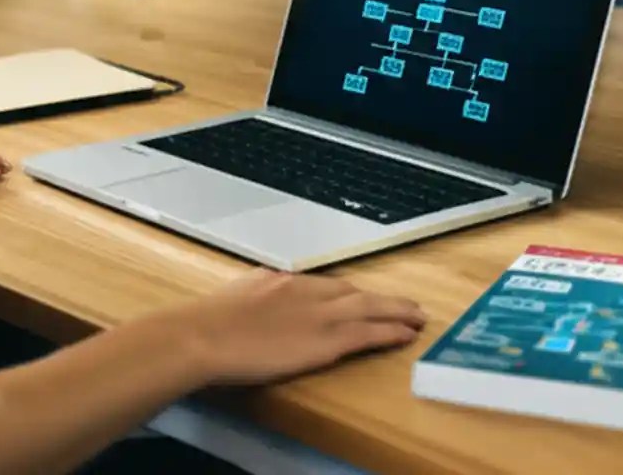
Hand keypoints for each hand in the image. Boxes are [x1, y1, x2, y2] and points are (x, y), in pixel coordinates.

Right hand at [174, 270, 426, 384]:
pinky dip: (390, 332)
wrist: (205, 336)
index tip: (363, 297)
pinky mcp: (326, 341)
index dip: (349, 293)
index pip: (326, 285)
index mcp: (282, 281)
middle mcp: (306, 291)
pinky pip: (368, 334)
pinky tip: (407, 334)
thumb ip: (255, 295)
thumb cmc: (208, 323)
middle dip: (381, 298)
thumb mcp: (236, 295)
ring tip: (418, 316)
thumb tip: (258, 297)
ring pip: (369, 308)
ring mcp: (319, 315)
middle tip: (405, 303)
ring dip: (397, 311)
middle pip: (353, 291)